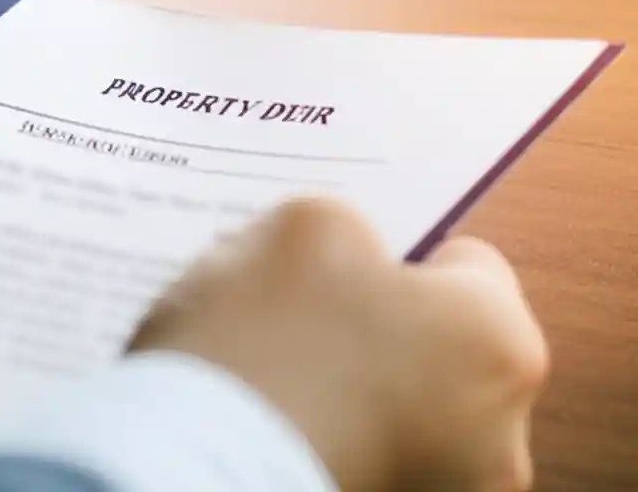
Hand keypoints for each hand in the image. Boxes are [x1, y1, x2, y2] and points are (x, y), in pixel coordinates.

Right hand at [130, 198, 547, 491]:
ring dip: (354, 392)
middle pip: (440, 346)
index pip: (466, 263)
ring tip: (277, 378)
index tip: (335, 264)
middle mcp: (504, 436)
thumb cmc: (263, 342)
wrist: (192, 468)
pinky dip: (332, 443)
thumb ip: (348, 226)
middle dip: (378, 328)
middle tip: (298, 317)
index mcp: (502, 343)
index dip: (395, 251)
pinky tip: (274, 426)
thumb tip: (348, 255)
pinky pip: (369, 458)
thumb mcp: (303, 226)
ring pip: (403, 411)